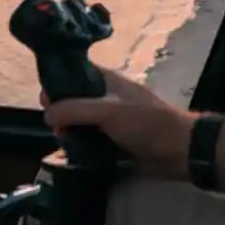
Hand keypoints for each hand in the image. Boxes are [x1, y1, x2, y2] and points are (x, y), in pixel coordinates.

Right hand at [40, 68, 195, 178]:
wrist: (179, 150)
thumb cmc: (145, 122)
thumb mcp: (107, 111)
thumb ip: (74, 110)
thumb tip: (46, 114)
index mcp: (106, 81)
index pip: (75, 72)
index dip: (58, 80)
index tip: (44, 98)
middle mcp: (106, 97)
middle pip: (73, 99)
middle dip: (60, 110)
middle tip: (54, 125)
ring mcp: (110, 120)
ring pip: (80, 121)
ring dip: (69, 130)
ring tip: (63, 140)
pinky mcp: (114, 140)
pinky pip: (89, 140)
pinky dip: (80, 144)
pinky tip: (72, 152)